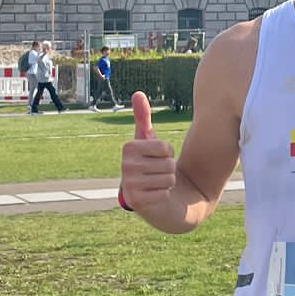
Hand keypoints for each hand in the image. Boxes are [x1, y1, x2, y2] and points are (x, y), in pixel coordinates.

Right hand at [120, 92, 177, 213]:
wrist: (154, 195)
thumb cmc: (152, 164)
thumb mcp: (148, 141)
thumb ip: (143, 118)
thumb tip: (137, 93)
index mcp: (128, 148)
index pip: (165, 147)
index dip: (168, 153)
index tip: (158, 158)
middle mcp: (125, 166)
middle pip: (169, 163)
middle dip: (170, 169)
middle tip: (158, 173)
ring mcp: (129, 185)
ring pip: (169, 178)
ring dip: (168, 182)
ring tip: (157, 184)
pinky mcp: (137, 203)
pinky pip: (165, 193)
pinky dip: (165, 195)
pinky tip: (156, 196)